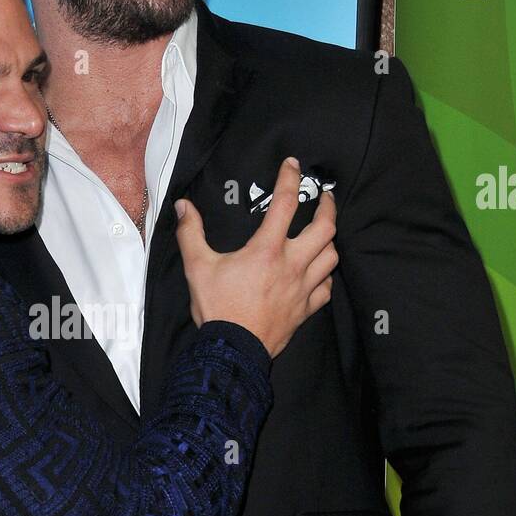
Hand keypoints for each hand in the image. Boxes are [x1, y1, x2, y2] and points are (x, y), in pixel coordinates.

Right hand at [175, 156, 336, 358]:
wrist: (232, 350)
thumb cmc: (217, 307)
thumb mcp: (197, 266)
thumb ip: (191, 233)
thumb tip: (184, 206)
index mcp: (267, 250)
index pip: (286, 203)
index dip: (291, 178)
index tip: (293, 165)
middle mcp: (292, 265)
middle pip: (325, 228)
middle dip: (328, 207)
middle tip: (324, 198)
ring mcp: (303, 288)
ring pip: (331, 257)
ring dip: (329, 241)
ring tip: (322, 234)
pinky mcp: (305, 309)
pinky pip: (326, 289)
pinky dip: (325, 276)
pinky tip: (317, 273)